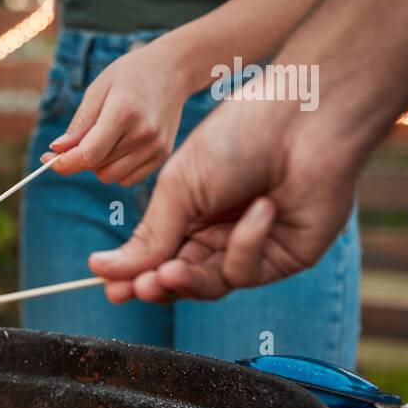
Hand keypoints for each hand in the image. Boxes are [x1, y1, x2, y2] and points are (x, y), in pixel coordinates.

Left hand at [42, 36, 194, 185]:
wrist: (173, 69)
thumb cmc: (130, 75)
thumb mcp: (98, 90)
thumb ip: (78, 124)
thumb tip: (56, 150)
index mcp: (124, 113)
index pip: (89, 154)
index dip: (64, 163)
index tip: (47, 158)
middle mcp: (144, 134)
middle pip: (97, 167)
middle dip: (80, 158)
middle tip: (79, 137)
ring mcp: (156, 147)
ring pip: (111, 177)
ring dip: (98, 165)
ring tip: (104, 136)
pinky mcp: (163, 155)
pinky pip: (128, 179)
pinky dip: (116, 169)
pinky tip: (119, 145)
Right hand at [87, 98, 363, 301]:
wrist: (304, 117)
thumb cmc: (238, 136)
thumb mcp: (179, 185)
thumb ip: (150, 235)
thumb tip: (103, 270)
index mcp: (190, 213)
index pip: (156, 256)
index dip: (133, 274)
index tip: (110, 287)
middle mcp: (220, 234)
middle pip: (181, 279)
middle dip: (156, 286)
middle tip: (135, 290)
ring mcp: (254, 249)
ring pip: (211, 286)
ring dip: (187, 282)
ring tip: (167, 272)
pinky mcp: (288, 257)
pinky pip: (249, 270)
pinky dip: (247, 243)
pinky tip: (259, 208)